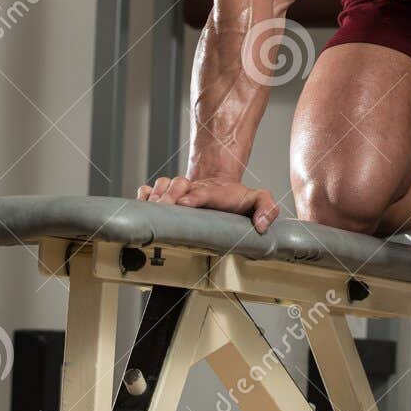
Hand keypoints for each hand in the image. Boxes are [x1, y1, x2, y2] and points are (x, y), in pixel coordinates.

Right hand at [136, 175, 280, 231]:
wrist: (219, 187)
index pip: (205, 193)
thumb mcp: (259, 200)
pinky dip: (144, 195)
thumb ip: (266, 208)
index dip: (194, 198)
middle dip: (170, 197)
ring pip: (163, 185)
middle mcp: (195, 189)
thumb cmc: (236, 199)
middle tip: (165, 209)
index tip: (184, 204)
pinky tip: (144, 205)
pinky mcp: (166, 193)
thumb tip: (261, 225)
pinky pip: (149, 190)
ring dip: (156, 196)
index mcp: (217, 193)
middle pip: (179, 185)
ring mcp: (179, 189)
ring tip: (154, 209)